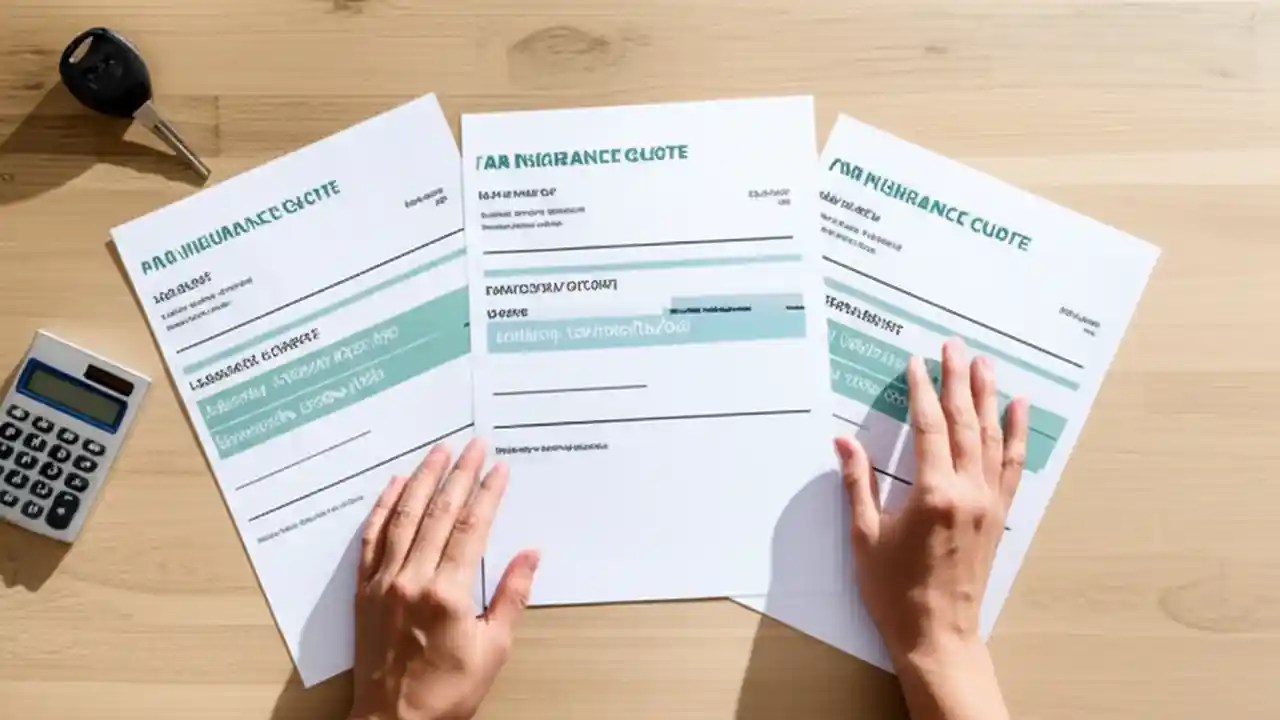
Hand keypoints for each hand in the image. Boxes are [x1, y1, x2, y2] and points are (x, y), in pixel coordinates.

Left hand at [349, 439, 539, 719]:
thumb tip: (530, 554)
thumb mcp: (494, 649)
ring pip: (404, 517)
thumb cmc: (446, 693)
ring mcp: (383, 582)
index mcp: (447, 595)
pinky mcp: (364, 590)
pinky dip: (383, 507)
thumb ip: (511, 596)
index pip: (471, 528)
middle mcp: (411, 580)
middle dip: (459, 474)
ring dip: (422, 479)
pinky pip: (372, 538)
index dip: (487, 493)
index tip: (499, 468)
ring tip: (438, 452)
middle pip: (439, 513)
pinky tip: (394, 485)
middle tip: (475, 445)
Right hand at [837, 339, 1027, 719]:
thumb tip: (844, 442)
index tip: (916, 363)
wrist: (937, 633)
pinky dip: (1017, 434)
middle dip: (957, 380)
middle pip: (965, 422)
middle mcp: (968, 492)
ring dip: (988, 397)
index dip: (921, 391)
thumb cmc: (895, 591)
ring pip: (992, 437)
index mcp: (933, 493)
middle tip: (954, 346)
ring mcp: (988, 503)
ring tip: (984, 365)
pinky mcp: (999, 516)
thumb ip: (857, 484)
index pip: (928, 427)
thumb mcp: (865, 536)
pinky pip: (1011, 465)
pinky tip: (1019, 410)